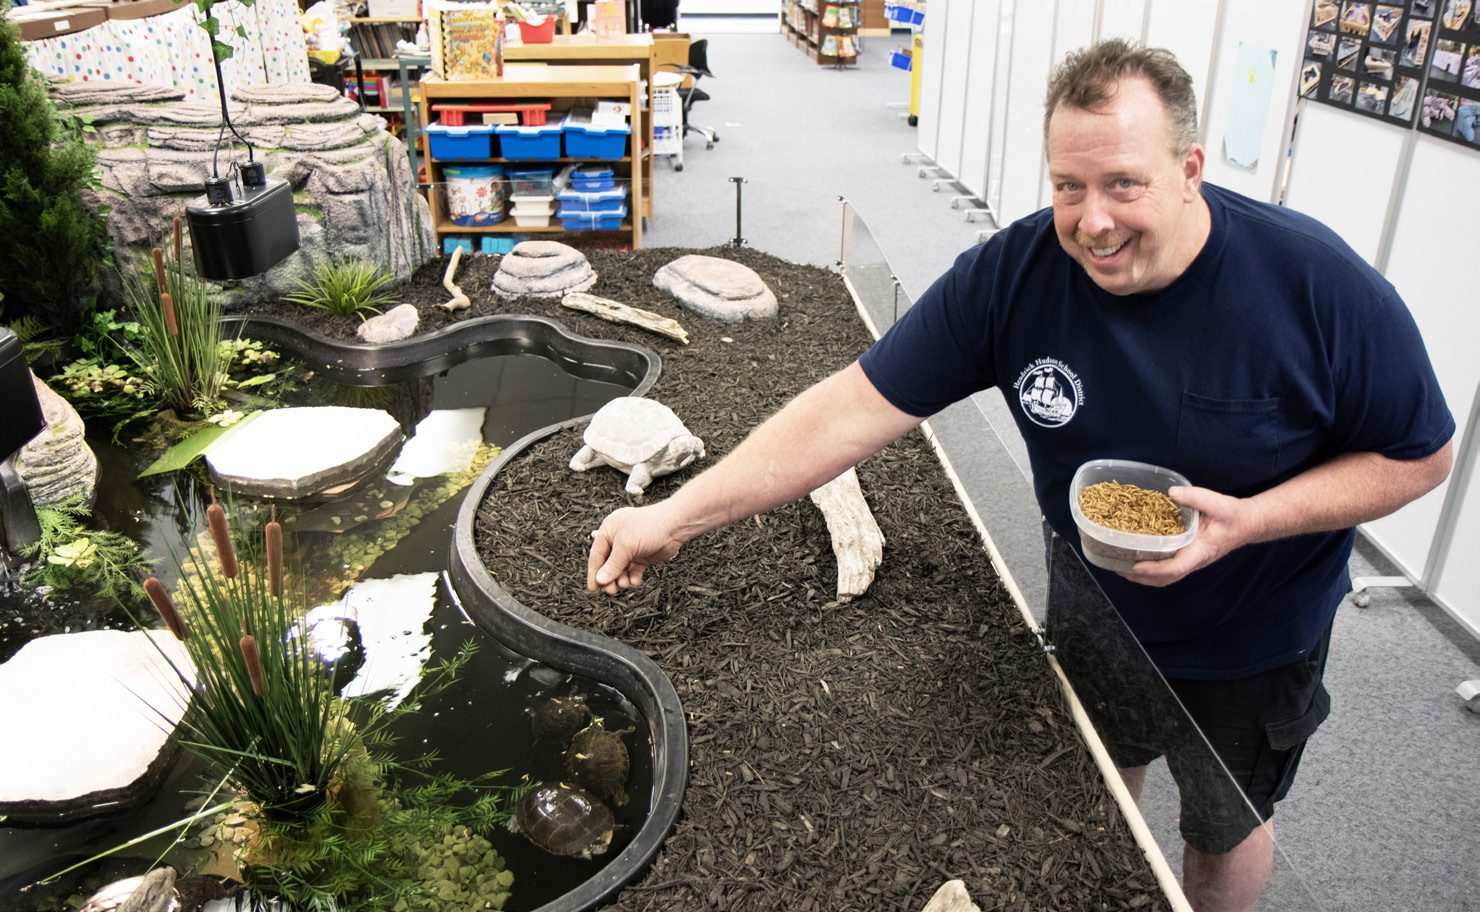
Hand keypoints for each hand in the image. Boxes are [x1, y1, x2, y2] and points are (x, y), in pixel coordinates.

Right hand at [586, 505, 685, 594]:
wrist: (674, 526)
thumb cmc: (649, 526)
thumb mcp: (626, 546)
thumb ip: (613, 565)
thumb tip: (600, 580)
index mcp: (608, 530)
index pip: (596, 555)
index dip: (594, 572)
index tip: (593, 588)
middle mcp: (618, 539)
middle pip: (608, 564)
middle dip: (609, 578)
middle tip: (611, 590)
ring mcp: (630, 548)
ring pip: (621, 569)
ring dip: (621, 579)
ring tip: (625, 585)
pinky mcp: (641, 555)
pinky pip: (633, 570)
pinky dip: (633, 577)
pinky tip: (635, 581)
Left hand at [1119, 485, 1264, 587]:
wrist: (1248, 523)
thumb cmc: (1234, 515)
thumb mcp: (1218, 503)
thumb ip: (1196, 497)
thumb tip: (1171, 493)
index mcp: (1201, 550)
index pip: (1175, 567)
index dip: (1153, 569)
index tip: (1135, 566)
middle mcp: (1195, 560)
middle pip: (1165, 578)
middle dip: (1141, 577)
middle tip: (1118, 569)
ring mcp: (1192, 560)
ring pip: (1166, 577)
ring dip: (1144, 576)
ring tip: (1122, 567)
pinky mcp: (1189, 555)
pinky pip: (1168, 568)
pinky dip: (1152, 568)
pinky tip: (1138, 557)